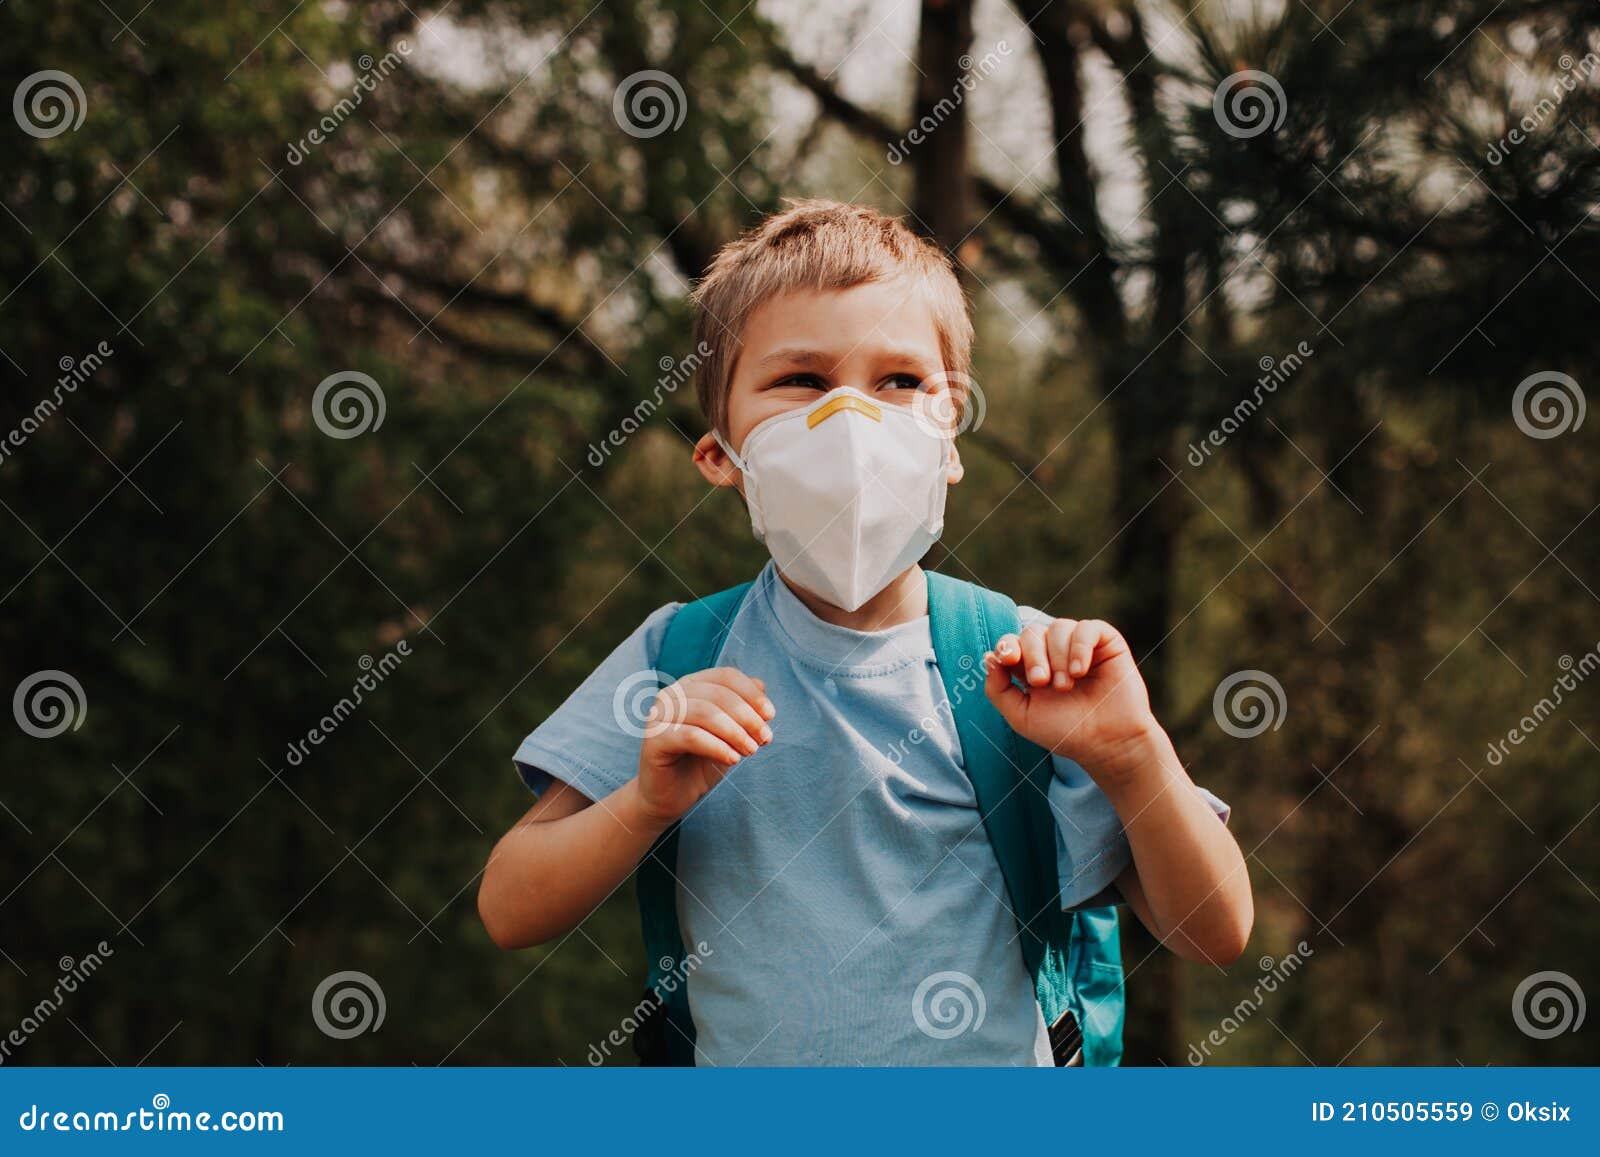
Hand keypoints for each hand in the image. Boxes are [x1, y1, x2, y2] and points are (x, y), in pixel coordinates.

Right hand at [636, 667, 774, 823]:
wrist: (672, 795)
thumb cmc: (702, 761)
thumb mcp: (730, 733)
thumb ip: (742, 708)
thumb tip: (760, 684)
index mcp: (691, 685)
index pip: (726, 676)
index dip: (752, 694)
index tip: (770, 715)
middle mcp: (672, 694)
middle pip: (718, 694)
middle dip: (747, 716)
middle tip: (764, 739)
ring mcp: (659, 715)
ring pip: (705, 713)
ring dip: (735, 732)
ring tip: (751, 751)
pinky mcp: (653, 739)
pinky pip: (691, 736)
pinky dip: (717, 747)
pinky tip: (733, 759)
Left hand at [983, 618, 1162, 785]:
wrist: (1107, 742)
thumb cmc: (1065, 731)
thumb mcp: (1021, 716)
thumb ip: (997, 689)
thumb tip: (989, 657)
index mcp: (1030, 667)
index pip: (1012, 643)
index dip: (1007, 646)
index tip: (1008, 659)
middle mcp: (1053, 652)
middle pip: (1032, 633)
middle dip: (1033, 656)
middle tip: (1042, 683)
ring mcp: (1078, 645)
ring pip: (1058, 627)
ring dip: (1057, 656)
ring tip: (1065, 685)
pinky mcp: (1105, 642)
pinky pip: (1087, 628)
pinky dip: (1079, 646)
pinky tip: (1080, 671)